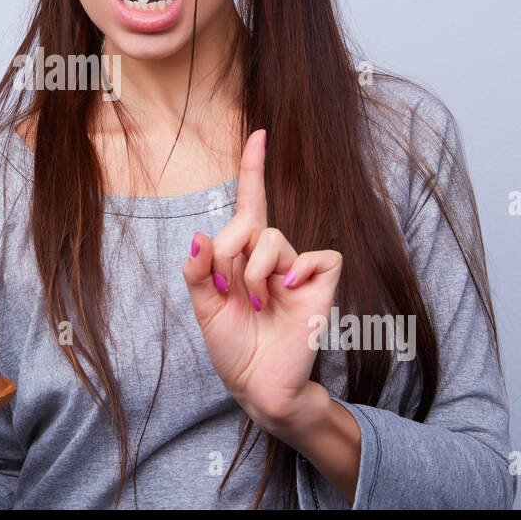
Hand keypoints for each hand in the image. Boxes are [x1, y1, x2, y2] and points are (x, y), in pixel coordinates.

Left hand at [182, 129, 342, 438]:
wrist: (257, 385)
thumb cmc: (233, 347)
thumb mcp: (204, 308)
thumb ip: (199, 272)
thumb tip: (200, 236)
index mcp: (244, 256)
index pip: (252, 202)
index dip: (254, 168)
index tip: (259, 134)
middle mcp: (273, 256)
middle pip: (249, 222)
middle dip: (229, 254)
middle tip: (230, 291)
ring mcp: (298, 269)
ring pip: (273, 238)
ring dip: (254, 271)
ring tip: (255, 303)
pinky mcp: (321, 283)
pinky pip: (316, 256)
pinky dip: (295, 270)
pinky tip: (286, 293)